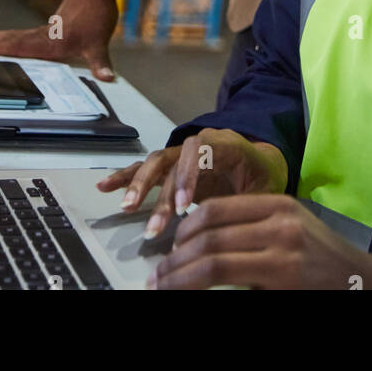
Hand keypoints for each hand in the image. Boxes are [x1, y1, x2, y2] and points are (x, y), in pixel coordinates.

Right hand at [0, 0, 117, 80]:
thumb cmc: (96, 15)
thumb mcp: (100, 43)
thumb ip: (101, 62)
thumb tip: (109, 78)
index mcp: (51, 42)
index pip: (21, 46)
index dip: (1, 47)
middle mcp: (42, 36)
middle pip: (8, 40)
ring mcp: (40, 33)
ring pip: (9, 36)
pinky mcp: (42, 31)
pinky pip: (16, 36)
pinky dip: (0, 38)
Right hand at [97, 129, 287, 237]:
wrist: (260, 161)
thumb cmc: (263, 176)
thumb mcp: (265, 189)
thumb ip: (249, 203)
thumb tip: (234, 226)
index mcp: (225, 144)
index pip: (201, 150)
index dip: (189, 176)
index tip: (184, 208)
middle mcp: (199, 144)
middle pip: (173, 159)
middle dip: (160, 191)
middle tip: (155, 224)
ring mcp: (183, 154)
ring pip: (156, 163)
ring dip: (139, 185)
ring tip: (127, 208)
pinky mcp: (172, 165)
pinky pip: (146, 167)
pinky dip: (125, 176)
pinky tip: (106, 186)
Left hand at [148, 194, 371, 289]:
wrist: (364, 283)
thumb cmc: (323, 261)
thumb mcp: (290, 229)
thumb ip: (253, 228)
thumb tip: (202, 241)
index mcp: (276, 204)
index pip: (214, 209)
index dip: (183, 229)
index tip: (170, 249)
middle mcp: (278, 222)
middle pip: (208, 233)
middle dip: (175, 257)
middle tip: (157, 276)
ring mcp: (282, 251)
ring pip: (213, 259)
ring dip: (180, 275)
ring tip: (163, 287)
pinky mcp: (284, 277)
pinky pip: (230, 280)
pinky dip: (201, 286)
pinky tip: (189, 291)